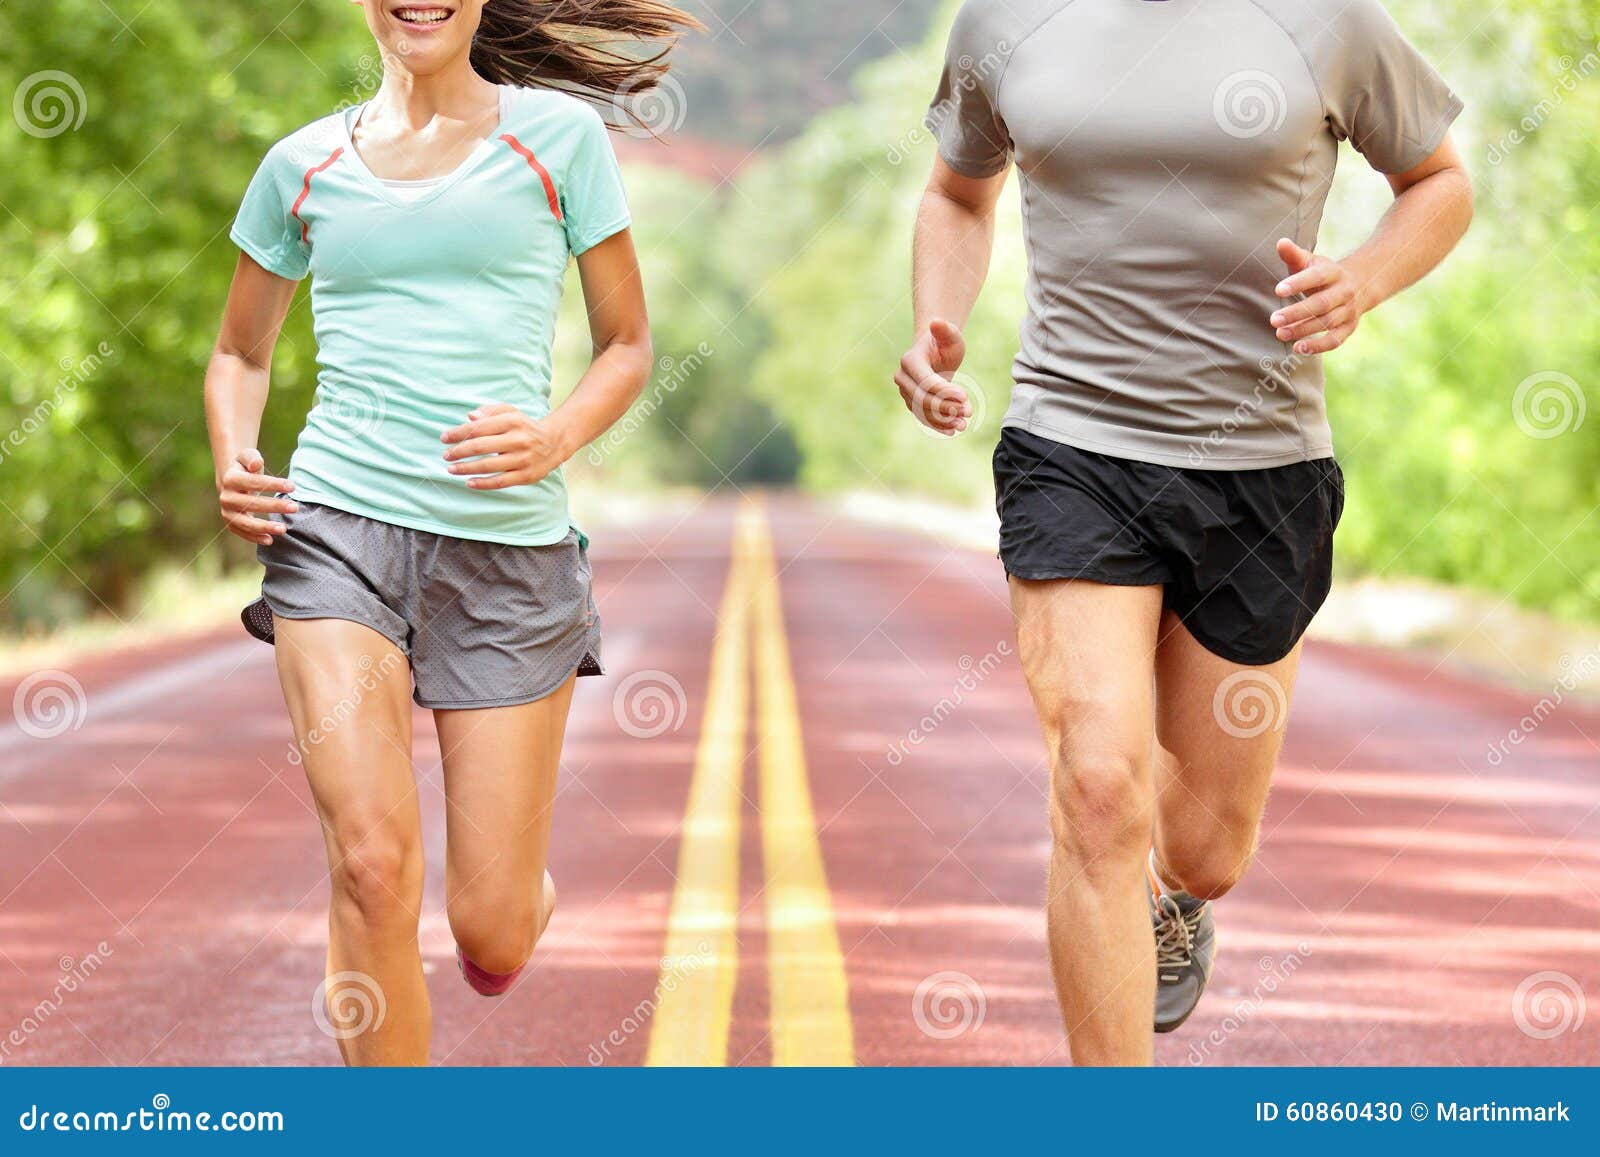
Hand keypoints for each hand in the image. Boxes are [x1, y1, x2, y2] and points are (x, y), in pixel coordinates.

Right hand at [217, 449, 296, 546]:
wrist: (232, 481)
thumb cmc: (246, 468)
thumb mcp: (248, 456)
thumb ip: (252, 457)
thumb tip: (256, 464)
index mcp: (230, 479)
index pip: (254, 482)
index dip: (274, 484)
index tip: (293, 486)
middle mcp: (226, 497)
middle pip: (252, 504)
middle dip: (275, 506)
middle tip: (295, 507)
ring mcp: (227, 512)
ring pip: (246, 522)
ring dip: (265, 527)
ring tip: (283, 529)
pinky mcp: (231, 523)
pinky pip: (242, 532)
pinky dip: (255, 538)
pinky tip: (270, 540)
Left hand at [441, 403, 565, 489]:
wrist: (555, 442)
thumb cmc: (525, 426)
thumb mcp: (511, 412)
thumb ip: (490, 411)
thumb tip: (470, 417)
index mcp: (512, 421)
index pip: (479, 427)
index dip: (458, 433)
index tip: (444, 438)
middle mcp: (518, 439)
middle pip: (481, 446)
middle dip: (459, 451)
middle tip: (445, 456)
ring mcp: (522, 459)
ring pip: (488, 466)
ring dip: (466, 468)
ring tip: (452, 469)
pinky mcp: (526, 476)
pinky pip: (500, 482)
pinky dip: (482, 484)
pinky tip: (468, 482)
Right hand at [896, 318, 971, 435]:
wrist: (935, 352)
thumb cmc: (944, 342)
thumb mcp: (950, 335)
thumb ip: (945, 330)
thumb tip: (936, 322)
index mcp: (910, 361)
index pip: (926, 381)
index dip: (944, 391)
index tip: (965, 397)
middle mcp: (903, 378)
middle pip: (923, 399)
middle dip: (946, 407)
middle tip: (968, 411)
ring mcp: (905, 392)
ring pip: (923, 411)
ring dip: (944, 419)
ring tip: (963, 424)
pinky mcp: (912, 403)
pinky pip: (923, 418)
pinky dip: (938, 425)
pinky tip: (953, 431)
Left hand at [1270, 239, 1369, 355]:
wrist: (1359, 284)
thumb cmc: (1323, 274)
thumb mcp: (1311, 262)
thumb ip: (1294, 255)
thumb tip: (1280, 243)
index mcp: (1333, 272)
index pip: (1316, 277)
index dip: (1298, 283)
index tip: (1278, 290)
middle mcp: (1344, 291)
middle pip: (1321, 304)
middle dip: (1297, 313)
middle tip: (1273, 319)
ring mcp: (1348, 311)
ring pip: (1327, 322)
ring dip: (1303, 330)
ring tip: (1280, 334)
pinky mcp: (1348, 327)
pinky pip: (1336, 340)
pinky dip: (1319, 346)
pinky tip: (1298, 348)